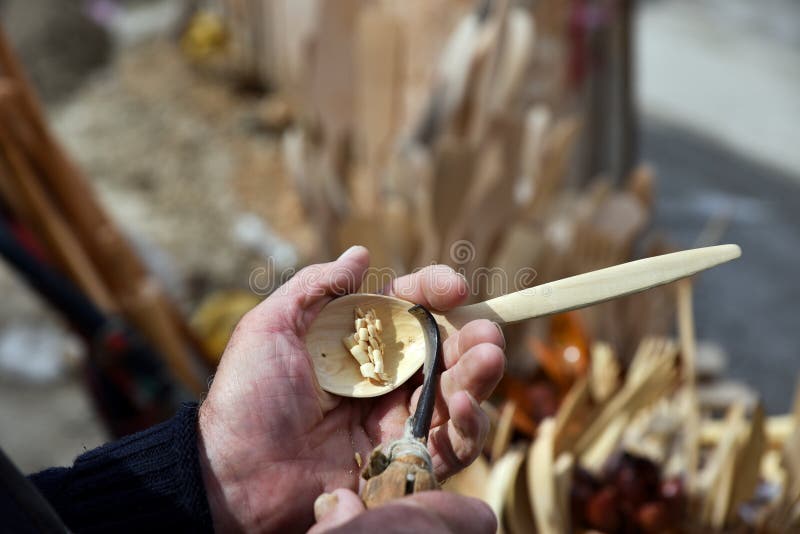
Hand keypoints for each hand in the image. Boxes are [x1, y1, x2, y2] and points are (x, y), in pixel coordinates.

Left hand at [198, 246, 505, 531]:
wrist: (235, 474)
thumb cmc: (246, 397)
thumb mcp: (270, 328)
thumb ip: (316, 287)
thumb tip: (361, 254)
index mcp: (357, 344)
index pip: (409, 309)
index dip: (435, 292)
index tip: (455, 287)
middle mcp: (384, 380)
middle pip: (445, 352)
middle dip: (474, 338)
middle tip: (487, 334)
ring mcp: (396, 421)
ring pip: (459, 395)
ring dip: (480, 375)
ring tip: (486, 361)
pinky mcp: (403, 462)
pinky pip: (452, 445)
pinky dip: (468, 425)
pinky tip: (462, 406)